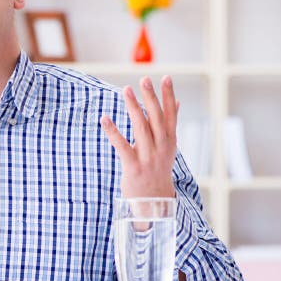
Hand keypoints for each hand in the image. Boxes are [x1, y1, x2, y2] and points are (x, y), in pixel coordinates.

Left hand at [100, 76, 178, 198]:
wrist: (154, 202)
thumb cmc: (158, 169)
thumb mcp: (167, 147)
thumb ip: (168, 124)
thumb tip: (176, 102)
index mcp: (170, 141)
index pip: (170, 115)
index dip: (168, 96)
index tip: (167, 77)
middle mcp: (161, 147)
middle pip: (156, 118)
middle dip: (151, 97)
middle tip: (144, 79)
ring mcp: (148, 157)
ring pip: (141, 128)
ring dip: (133, 107)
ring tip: (126, 90)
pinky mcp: (133, 166)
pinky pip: (121, 145)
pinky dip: (112, 131)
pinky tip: (104, 118)